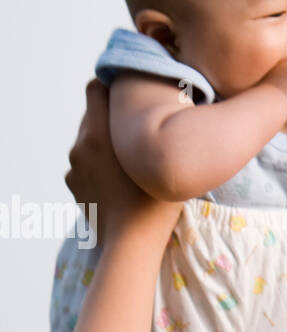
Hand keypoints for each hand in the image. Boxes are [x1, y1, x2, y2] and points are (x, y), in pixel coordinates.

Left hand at [66, 80, 181, 245]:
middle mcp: (80, 145)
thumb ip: (157, 128)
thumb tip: (168, 108)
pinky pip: (86, 165)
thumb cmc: (156, 202)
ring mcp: (74, 167)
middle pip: (93, 115)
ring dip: (106, 146)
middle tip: (138, 133)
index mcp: (98, 133)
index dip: (112, 88)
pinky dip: (99, 168)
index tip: (129, 96)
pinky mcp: (73, 185)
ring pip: (90, 142)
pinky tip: (118, 183)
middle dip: (112, 120)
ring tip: (129, 163)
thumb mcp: (162, 158)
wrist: (130, 244)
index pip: (95, 87)